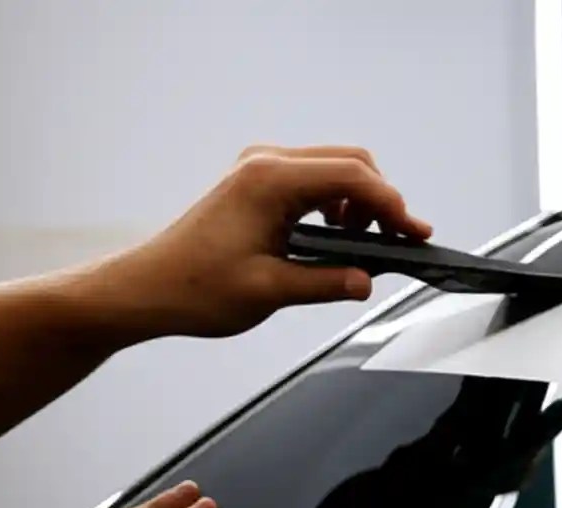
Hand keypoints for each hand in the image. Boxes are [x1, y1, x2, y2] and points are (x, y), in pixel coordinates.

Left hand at [69, 145, 432, 340]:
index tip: (413, 232)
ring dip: (360, 202)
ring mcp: (260, 169)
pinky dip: (338, 203)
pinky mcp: (258, 183)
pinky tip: (339, 237)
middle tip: (399, 241)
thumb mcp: (269, 291)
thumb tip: (368, 281)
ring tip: (366, 245)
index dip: (391, 204)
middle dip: (381, 200)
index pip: (351, 177)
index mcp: (269, 181)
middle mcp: (266, 164)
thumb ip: (326, 283)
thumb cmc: (195, 287)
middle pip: (350, 162)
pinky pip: (314, 181)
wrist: (148, 288)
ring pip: (335, 169)